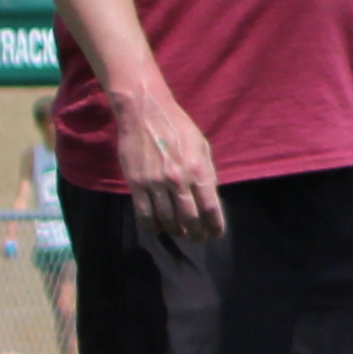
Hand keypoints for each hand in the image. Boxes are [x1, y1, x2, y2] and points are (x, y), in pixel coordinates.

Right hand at [116, 91, 224, 242]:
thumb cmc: (179, 128)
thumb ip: (207, 173)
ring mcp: (155, 184)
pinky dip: (152, 225)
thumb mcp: (202, 147)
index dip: (215, 225)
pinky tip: (158, 229)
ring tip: (180, 234)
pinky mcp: (136, 184)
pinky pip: (144, 213)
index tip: (216, 234)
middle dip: (196, 233)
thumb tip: (210, 196)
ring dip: (175, 231)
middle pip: (190, 218)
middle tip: (199, 239)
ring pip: (166, 219)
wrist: (145, 114)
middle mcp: (178, 180)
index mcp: (199, 170)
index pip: (210, 207)